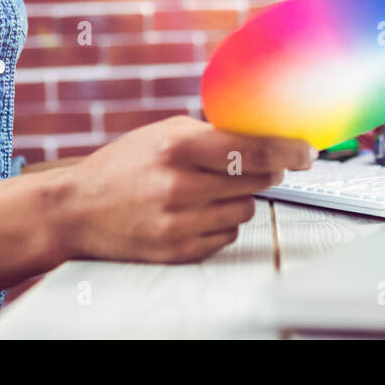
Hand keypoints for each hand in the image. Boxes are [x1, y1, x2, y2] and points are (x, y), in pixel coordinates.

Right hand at [49, 114, 315, 263]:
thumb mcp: (163, 133)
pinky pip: (225, 236)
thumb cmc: (123, 165)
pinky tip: (194, 212)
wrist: (76, 209)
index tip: (307, 153)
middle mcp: (181, 186)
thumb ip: (211, 135)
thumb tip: (263, 138)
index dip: (288, 152)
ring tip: (205, 191)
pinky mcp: (178, 251)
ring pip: (243, 211)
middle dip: (262, 173)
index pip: (253, 151)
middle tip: (252, 168)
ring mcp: (179, 222)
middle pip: (255, 182)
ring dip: (236, 199)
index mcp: (178, 147)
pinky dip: (219, 223)